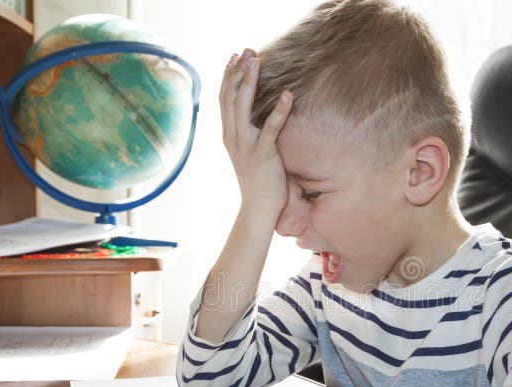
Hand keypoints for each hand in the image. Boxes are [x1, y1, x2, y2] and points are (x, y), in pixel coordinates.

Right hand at [220, 48, 292, 216]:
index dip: (228, 76)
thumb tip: (259, 117)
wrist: (258, 210)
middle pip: (229, 97)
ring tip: (257, 62)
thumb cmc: (260, 182)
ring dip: (249, 83)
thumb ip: (250, 134)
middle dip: (237, 72)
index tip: (235, 56)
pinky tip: (287, 95)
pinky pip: (271, 129)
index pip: (224, 99)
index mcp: (229, 135)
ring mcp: (246, 146)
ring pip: (242, 108)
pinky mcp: (263, 155)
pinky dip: (279, 111)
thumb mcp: (250, 153)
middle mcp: (233, 137)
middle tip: (247, 50)